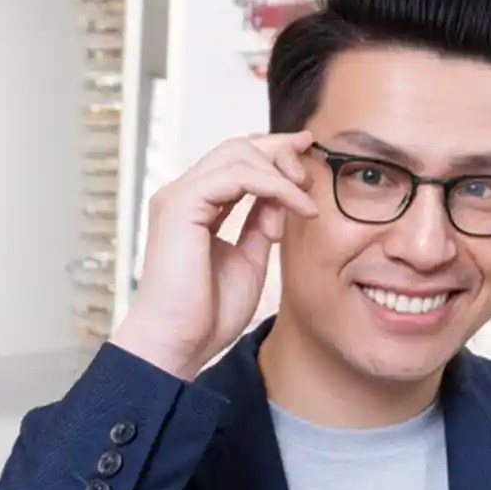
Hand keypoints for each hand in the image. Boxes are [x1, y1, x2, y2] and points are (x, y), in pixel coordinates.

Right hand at [109, 132, 319, 379]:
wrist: (179, 343)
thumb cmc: (208, 313)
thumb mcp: (249, 260)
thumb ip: (261, 225)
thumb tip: (282, 198)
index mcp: (197, 207)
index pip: (237, 161)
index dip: (274, 152)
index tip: (309, 154)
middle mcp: (185, 195)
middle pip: (238, 146)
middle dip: (281, 152)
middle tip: (311, 176)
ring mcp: (179, 197)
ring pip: (238, 153)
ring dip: (281, 171)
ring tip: (306, 201)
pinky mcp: (181, 205)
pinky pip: (237, 175)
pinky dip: (274, 186)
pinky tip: (296, 207)